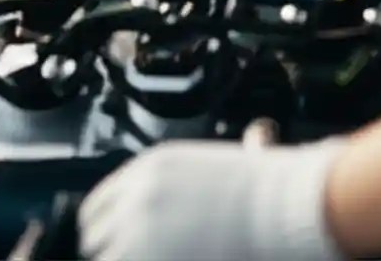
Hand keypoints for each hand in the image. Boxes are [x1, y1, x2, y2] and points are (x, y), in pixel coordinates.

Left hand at [78, 139, 345, 260]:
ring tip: (159, 260)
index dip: (109, 231)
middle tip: (138, 258)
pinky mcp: (141, 257)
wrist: (288, 210)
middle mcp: (134, 196)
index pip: (97, 207)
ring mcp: (136, 230)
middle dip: (113, 252)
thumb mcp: (242, 161)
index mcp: (149, 170)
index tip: (124, 246)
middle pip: (92, 237)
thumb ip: (234, 153)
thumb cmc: (277, 191)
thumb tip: (263, 132)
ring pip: (103, 258)